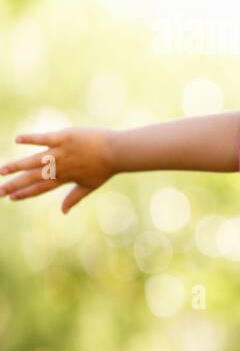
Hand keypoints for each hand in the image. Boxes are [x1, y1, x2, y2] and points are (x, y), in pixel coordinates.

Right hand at [0, 127, 117, 212]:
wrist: (118, 152)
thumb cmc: (105, 168)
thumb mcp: (89, 185)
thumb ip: (74, 198)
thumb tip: (63, 212)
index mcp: (64, 178)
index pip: (40, 188)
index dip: (25, 193)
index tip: (11, 198)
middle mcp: (59, 167)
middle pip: (33, 177)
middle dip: (14, 185)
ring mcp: (60, 152)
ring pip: (33, 160)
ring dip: (16, 166)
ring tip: (1, 171)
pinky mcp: (64, 137)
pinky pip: (44, 138)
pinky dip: (31, 139)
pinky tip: (17, 140)